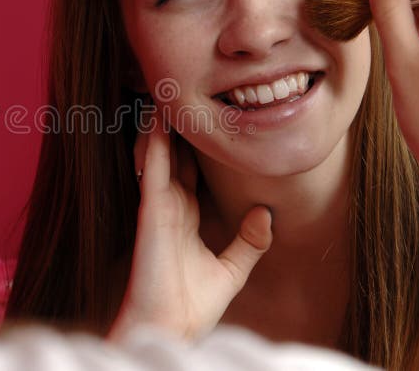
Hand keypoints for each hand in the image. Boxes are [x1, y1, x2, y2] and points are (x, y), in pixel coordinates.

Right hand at [109, 110, 271, 340]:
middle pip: (173, 154)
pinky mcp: (151, 210)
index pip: (190, 169)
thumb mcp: (231, 270)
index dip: (194, 144)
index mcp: (185, 216)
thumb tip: (267, 214)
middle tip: (183, 90)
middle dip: (176, 125)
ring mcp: (158, 205)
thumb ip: (249, 243)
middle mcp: (170, 205)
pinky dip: (153, 141)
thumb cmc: (191, 304)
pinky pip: (153, 167)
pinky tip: (158, 117)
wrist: (171, 327)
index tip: (206, 116)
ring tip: (168, 90)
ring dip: (162, 123)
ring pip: (159, 153)